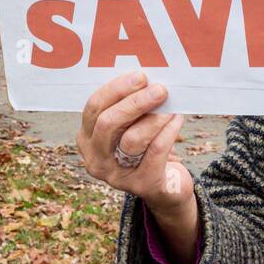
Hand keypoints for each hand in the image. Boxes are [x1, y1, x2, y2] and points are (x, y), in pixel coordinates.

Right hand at [78, 72, 196, 259]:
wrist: (166, 187)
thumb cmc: (146, 147)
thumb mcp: (130, 126)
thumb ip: (130, 106)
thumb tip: (147, 78)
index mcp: (87, 139)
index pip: (93, 108)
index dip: (115, 89)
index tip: (140, 76)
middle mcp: (95, 159)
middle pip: (108, 124)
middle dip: (135, 102)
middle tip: (159, 89)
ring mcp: (116, 176)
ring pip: (132, 140)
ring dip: (154, 118)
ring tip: (171, 106)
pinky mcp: (141, 185)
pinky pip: (155, 152)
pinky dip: (168, 132)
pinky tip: (177, 120)